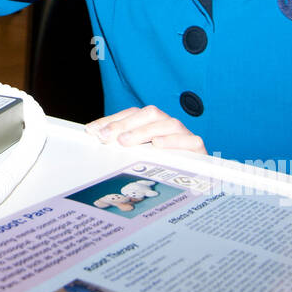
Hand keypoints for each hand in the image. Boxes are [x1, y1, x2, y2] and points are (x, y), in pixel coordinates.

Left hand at [87, 105, 206, 154]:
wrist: (198, 178)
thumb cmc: (165, 164)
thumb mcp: (140, 153)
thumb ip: (123, 144)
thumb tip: (96, 136)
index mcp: (154, 122)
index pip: (132, 114)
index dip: (111, 120)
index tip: (93, 131)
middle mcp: (168, 124)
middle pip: (149, 114)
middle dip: (125, 124)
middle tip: (106, 137)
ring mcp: (185, 134)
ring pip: (168, 124)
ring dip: (144, 131)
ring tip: (126, 142)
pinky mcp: (198, 147)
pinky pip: (189, 140)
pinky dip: (173, 141)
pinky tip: (158, 145)